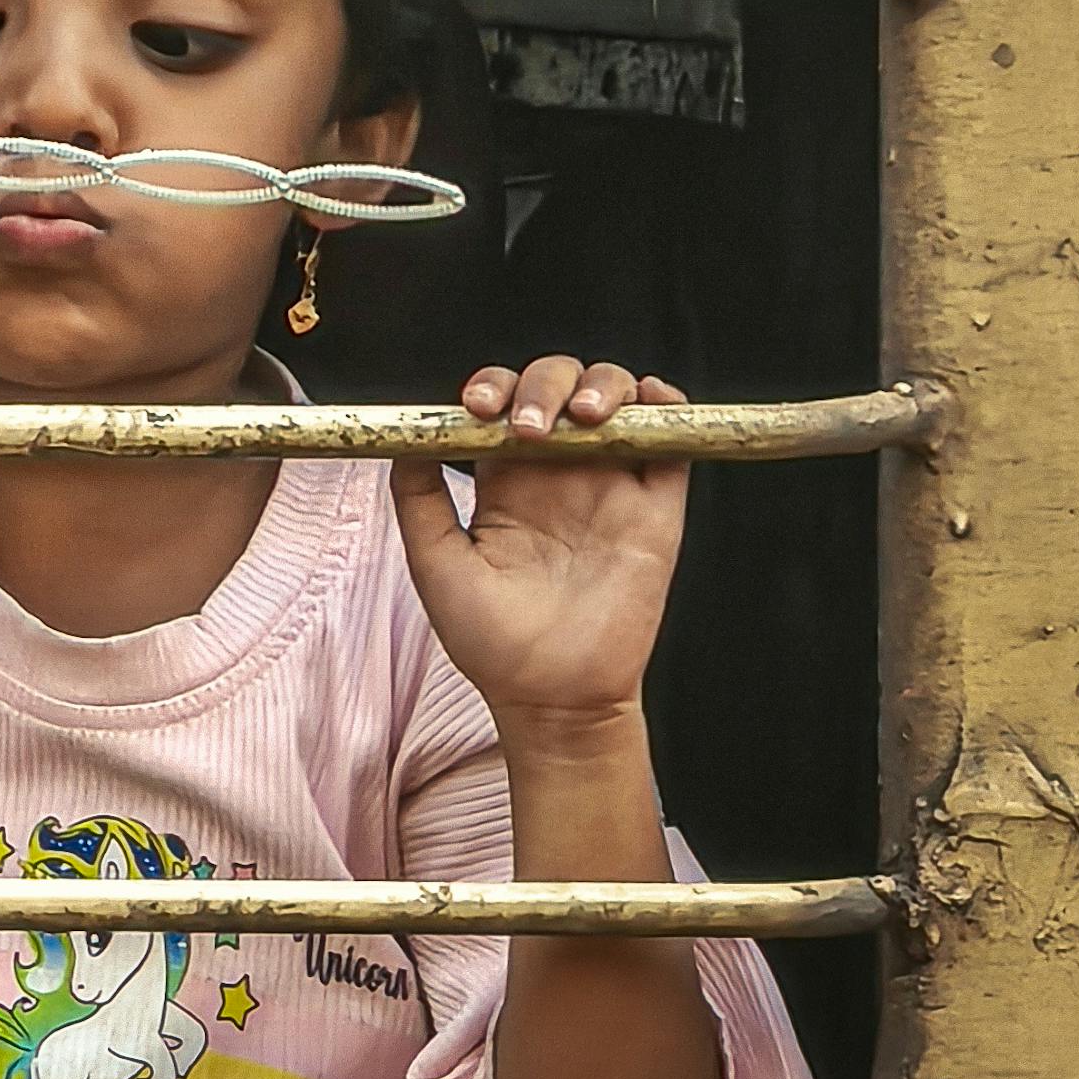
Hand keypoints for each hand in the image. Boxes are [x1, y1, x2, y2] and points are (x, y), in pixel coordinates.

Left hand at [389, 356, 688, 737]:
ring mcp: (611, 484)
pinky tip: (645, 401)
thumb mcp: (436, 562)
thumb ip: (417, 497)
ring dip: (601, 384)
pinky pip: (672, 440)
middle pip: (559, 386)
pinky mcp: (656, 507)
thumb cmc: (490, 642)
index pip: (504, 402)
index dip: (494, 386)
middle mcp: (560, 473)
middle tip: (528, 425)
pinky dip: (665, 404)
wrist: (551, 696)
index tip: (478, 406)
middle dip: (543, 382)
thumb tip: (406, 435)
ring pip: (615, 398)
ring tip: (582, 418)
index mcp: (506, 481)